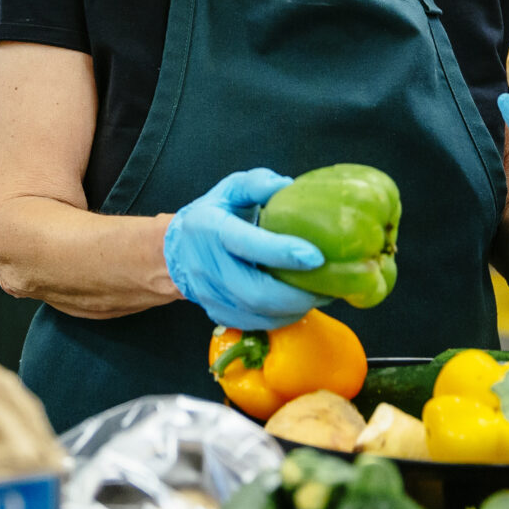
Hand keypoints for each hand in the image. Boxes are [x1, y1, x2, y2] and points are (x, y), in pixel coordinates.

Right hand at [164, 168, 326, 330]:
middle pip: (255, 292)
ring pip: (258, 314)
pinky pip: (256, 324)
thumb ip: (258, 184)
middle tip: (329, 285)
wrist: (179, 249)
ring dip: (295, 308)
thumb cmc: (214, 214)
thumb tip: (287, 185)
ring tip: (321, 294)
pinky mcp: (218, 313)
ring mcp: (211, 294)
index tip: (316, 256)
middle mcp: (206, 265)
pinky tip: (300, 303)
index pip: (246, 243)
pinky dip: (284, 318)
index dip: (281, 252)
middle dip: (297, 294)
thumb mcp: (232, 189)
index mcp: (209, 228)